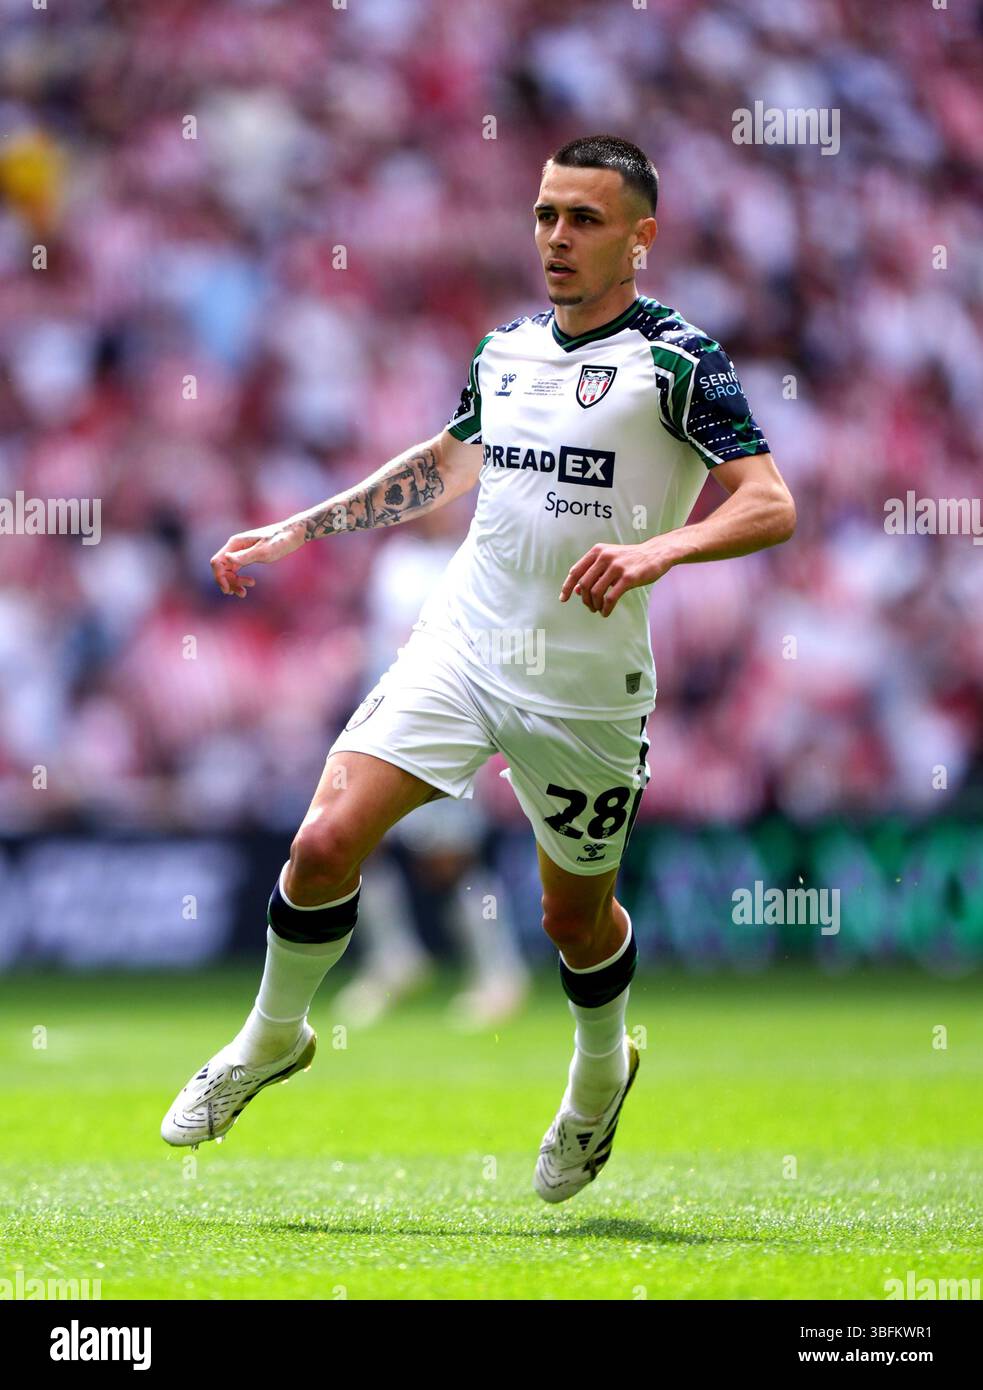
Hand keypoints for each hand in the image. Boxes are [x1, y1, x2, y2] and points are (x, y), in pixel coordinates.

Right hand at [210, 519, 305, 596]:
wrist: (292, 534)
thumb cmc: (279, 541)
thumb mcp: (263, 551)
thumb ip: (245, 556)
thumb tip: (227, 558)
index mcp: (235, 543)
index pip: (217, 562)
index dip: (219, 577)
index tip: (227, 590)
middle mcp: (234, 547)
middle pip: (221, 568)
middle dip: (229, 582)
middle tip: (243, 593)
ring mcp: (240, 551)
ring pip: (228, 571)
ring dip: (234, 583)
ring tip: (244, 594)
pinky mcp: (247, 556)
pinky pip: (236, 570)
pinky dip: (238, 579)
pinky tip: (247, 585)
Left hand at [559, 539, 676, 616]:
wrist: (656, 553)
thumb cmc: (631, 559)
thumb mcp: (610, 560)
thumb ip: (593, 572)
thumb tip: (577, 590)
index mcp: (598, 551)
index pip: (575, 571)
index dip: (567, 587)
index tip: (563, 599)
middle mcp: (605, 557)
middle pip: (584, 584)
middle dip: (585, 600)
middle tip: (591, 607)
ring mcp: (617, 567)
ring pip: (596, 592)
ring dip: (595, 605)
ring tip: (599, 610)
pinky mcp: (628, 578)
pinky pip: (610, 598)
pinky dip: (605, 608)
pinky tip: (606, 612)